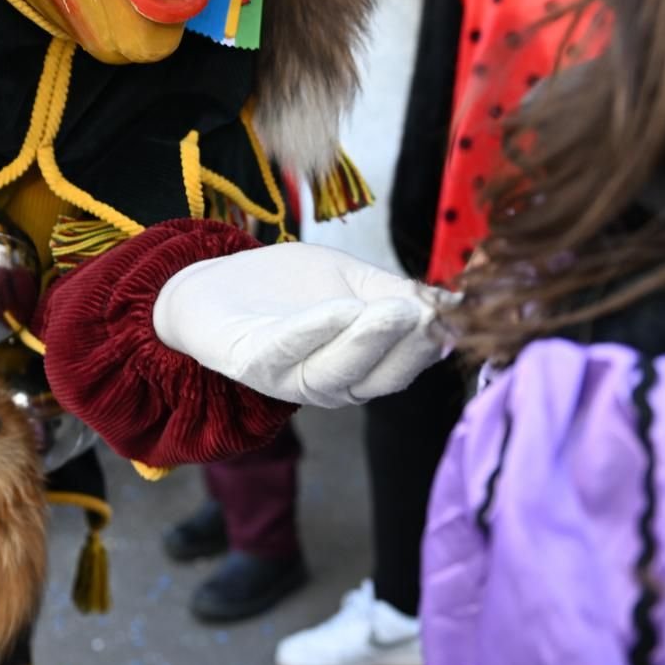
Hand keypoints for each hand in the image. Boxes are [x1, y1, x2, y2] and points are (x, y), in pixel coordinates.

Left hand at [153, 242, 455, 408]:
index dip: (429, 345)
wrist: (208, 284)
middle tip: (428, 315)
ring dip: (367, 342)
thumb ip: (393, 293)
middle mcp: (325, 383)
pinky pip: (286, 349)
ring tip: (395, 311)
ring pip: (335, 373)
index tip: (456, 318)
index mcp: (355, 368)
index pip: (402, 367)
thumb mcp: (348, 281)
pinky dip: (316, 331)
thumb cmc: (281, 287)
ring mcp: (286, 377)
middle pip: (376, 379)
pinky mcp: (249, 363)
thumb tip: (454, 304)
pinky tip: (342, 308)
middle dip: (405, 347)